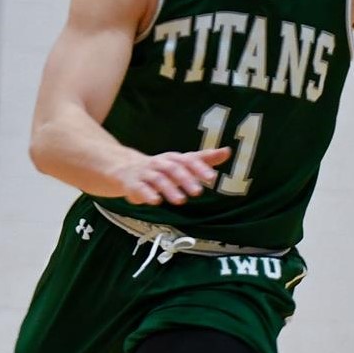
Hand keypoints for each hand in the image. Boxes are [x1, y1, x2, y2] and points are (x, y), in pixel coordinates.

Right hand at [114, 147, 230, 205]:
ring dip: (169, 189)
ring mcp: (146, 173)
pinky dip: (147, 194)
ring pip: (158, 179)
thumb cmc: (161, 168)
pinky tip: (156, 201)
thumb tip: (227, 151)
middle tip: (198, 192)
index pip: (188, 161)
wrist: (126, 168)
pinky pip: (140, 187)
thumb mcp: (182, 163)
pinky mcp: (134, 184)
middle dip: (186, 179)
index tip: (212, 177)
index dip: (200, 168)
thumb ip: (204, 159)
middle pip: (174, 169)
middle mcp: (160, 163)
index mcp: (174, 159)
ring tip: (181, 200)